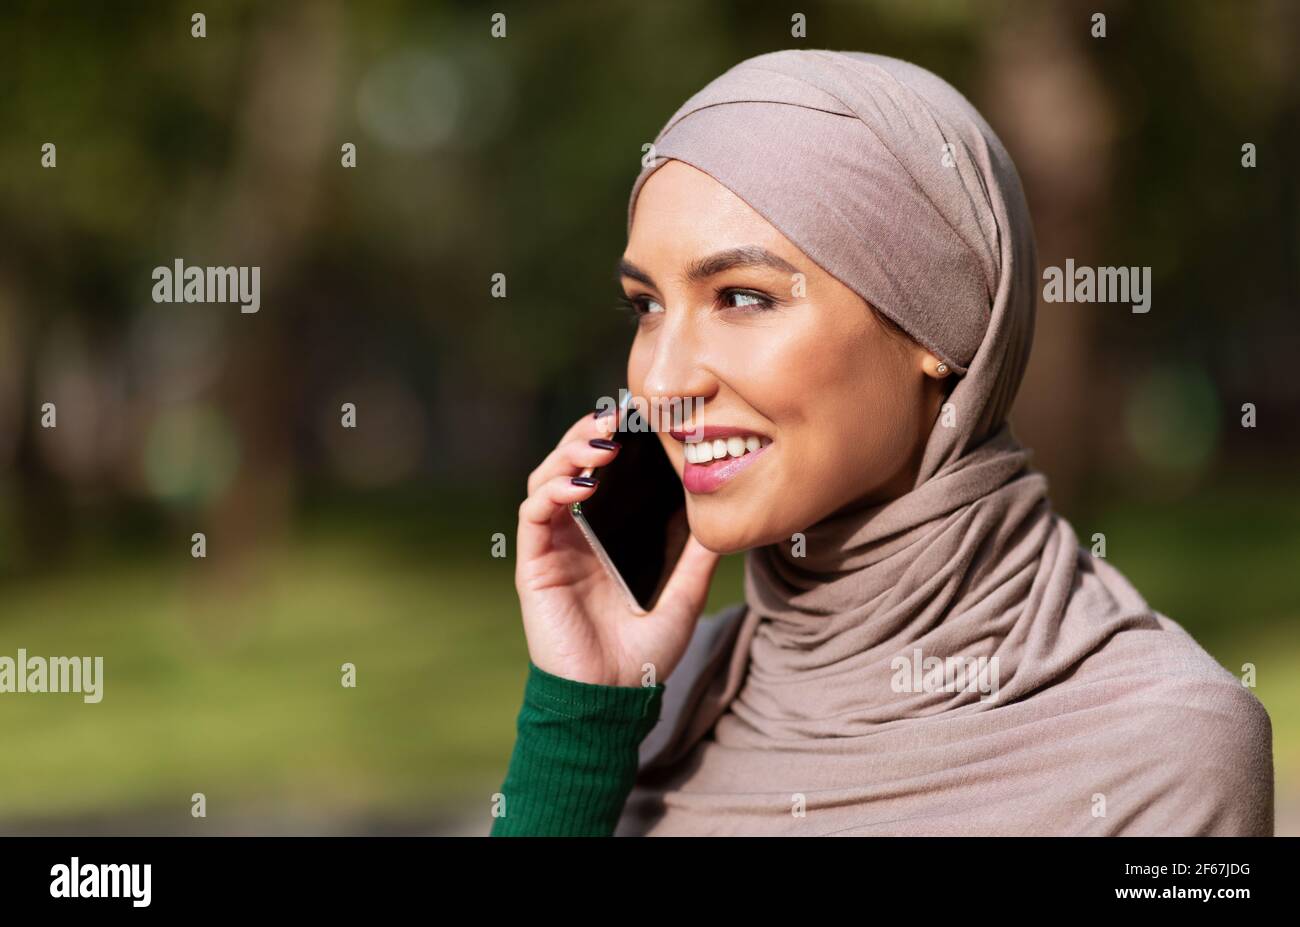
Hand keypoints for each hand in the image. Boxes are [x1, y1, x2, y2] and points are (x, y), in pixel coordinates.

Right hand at [514, 408, 719, 686]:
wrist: (610, 700)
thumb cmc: (642, 654)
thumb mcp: (683, 595)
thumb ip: (697, 554)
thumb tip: (723, 513)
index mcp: (605, 536)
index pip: (603, 473)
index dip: (615, 440)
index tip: (640, 416)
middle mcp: (575, 535)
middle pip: (571, 465)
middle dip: (589, 434)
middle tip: (615, 417)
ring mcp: (552, 547)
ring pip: (547, 479)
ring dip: (569, 453)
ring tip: (601, 444)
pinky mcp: (534, 563)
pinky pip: (534, 513)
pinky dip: (553, 490)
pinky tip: (581, 484)